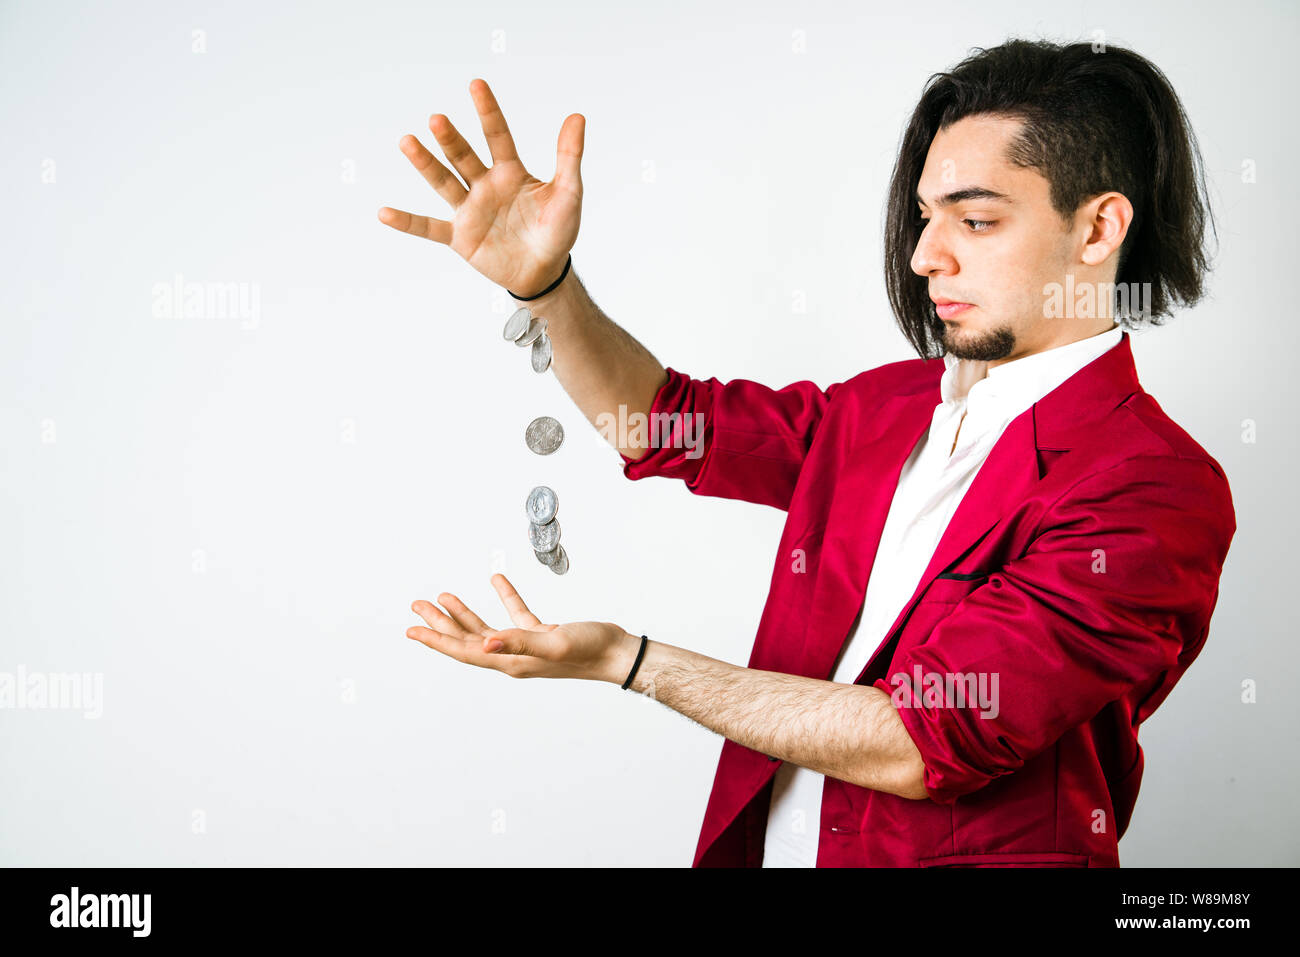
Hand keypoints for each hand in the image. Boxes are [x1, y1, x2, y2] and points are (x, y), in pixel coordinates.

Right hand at [378, 78, 583, 296]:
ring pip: (444, 183)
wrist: (545, 272)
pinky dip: (407, 222)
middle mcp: (485, 185)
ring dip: (426, 164)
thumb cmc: (558, 231)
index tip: (475, 84)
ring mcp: (469, 210)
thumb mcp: (568, 193)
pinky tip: (384, 213)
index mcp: (510, 172)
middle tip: (438, 120)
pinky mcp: (459, 237)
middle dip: (451, 139)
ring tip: (408, 142)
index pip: (497, 135)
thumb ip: (569, 156)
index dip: (487, 112)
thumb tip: (577, 116)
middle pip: (463, 156)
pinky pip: (429, 228)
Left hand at [406, 573, 636, 683]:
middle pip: (467, 639)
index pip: (464, 650)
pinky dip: (504, 597)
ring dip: (463, 613)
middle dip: (440, 623)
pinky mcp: (542, 635)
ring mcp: (526, 646)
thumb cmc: (589, 651)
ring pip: (485, 628)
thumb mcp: (552, 644)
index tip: (412, 630)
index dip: (436, 639)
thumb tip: (485, 644)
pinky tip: (496, 580)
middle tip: (416, 606)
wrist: (618, 653)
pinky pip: (515, 615)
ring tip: (442, 596)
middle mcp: (513, 656)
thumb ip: (518, 643)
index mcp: (510, 661)